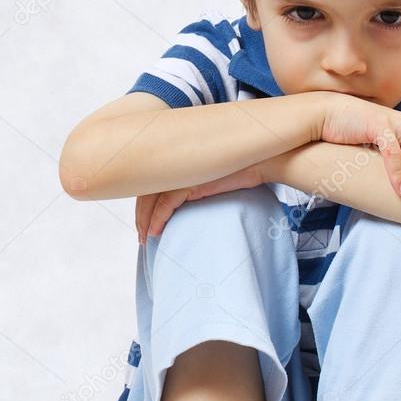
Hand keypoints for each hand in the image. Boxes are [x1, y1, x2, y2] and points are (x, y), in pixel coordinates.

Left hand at [135, 161, 265, 242]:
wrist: (260, 161)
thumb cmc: (240, 171)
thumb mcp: (211, 179)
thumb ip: (195, 186)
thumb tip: (187, 205)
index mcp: (177, 162)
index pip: (149, 184)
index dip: (142, 206)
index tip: (144, 225)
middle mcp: (175, 165)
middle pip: (144, 193)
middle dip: (140, 217)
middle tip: (142, 237)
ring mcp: (180, 173)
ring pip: (150, 200)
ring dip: (145, 221)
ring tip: (146, 238)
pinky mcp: (189, 183)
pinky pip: (164, 205)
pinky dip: (156, 219)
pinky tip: (154, 232)